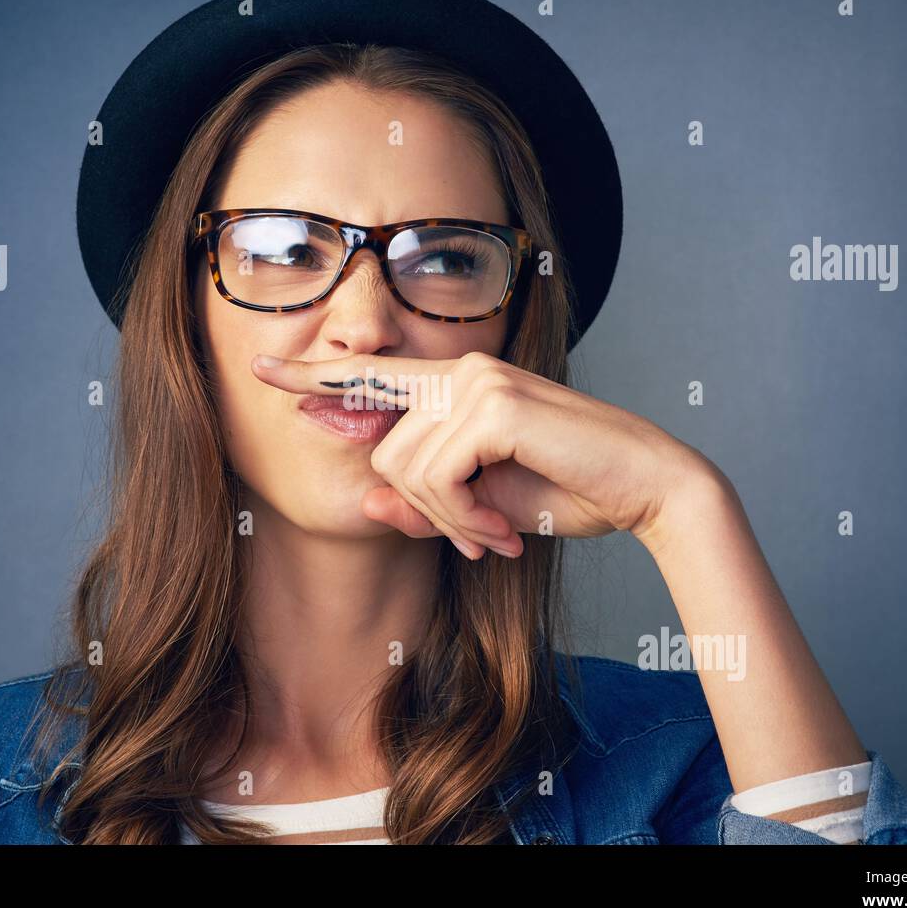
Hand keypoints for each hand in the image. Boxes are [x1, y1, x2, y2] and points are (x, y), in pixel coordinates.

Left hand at [251, 350, 710, 558]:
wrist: (646, 488)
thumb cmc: (570, 490)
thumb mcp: (483, 505)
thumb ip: (424, 500)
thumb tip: (366, 503)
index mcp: (458, 384)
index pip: (373, 377)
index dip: (314, 378)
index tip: (261, 369)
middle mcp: (462, 371)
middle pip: (386, 453)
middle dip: (425, 512)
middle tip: (478, 538)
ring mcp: (477, 381)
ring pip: (407, 468)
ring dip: (448, 519)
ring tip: (495, 532)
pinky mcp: (493, 404)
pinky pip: (437, 475)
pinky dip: (462, 515)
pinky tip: (499, 528)